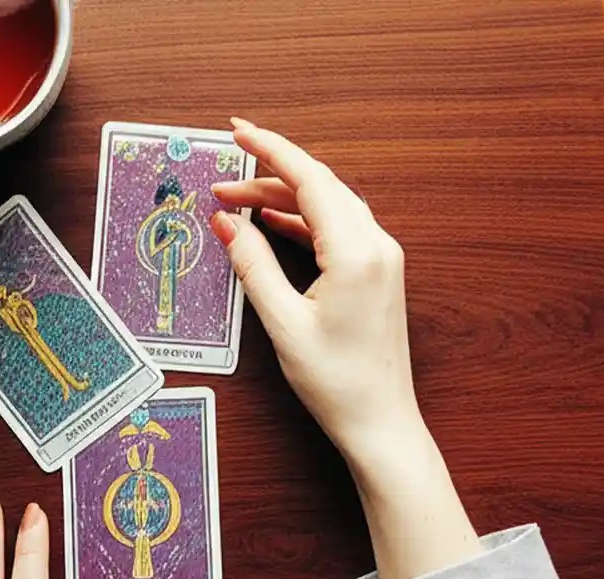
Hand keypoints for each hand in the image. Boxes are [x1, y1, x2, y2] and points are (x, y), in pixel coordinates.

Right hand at [210, 118, 420, 462]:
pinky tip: (273, 221)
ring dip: (284, 197)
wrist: (381, 423)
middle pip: (319, 186)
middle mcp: (376, 246)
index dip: (270, 148)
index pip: (310, 178)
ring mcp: (381, 258)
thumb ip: (253, 265)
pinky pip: (338, 228)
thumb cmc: (336, 382)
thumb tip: (227, 221)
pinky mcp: (378, 274)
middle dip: (268, 174)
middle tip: (222, 177)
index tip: (237, 130)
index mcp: (355, 251)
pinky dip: (303, 219)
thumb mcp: (283, 323)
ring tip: (237, 200)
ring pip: (329, 205)